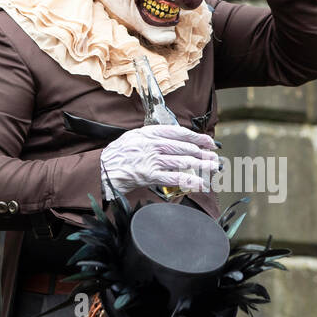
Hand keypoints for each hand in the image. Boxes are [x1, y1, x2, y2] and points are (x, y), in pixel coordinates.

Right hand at [100, 123, 219, 196]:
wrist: (101, 170)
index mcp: (149, 133)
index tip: (208, 142)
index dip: (197, 137)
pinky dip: (189, 180)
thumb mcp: (134, 138)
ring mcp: (151, 159)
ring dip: (201, 165)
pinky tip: (200, 183)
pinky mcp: (149, 175)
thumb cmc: (118, 156)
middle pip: (183, 147)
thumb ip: (153, 138)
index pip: (179, 133)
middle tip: (215, 158)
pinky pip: (174, 177)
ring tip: (213, 168)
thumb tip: (174, 141)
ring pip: (182, 161)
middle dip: (202, 153)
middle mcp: (152, 144)